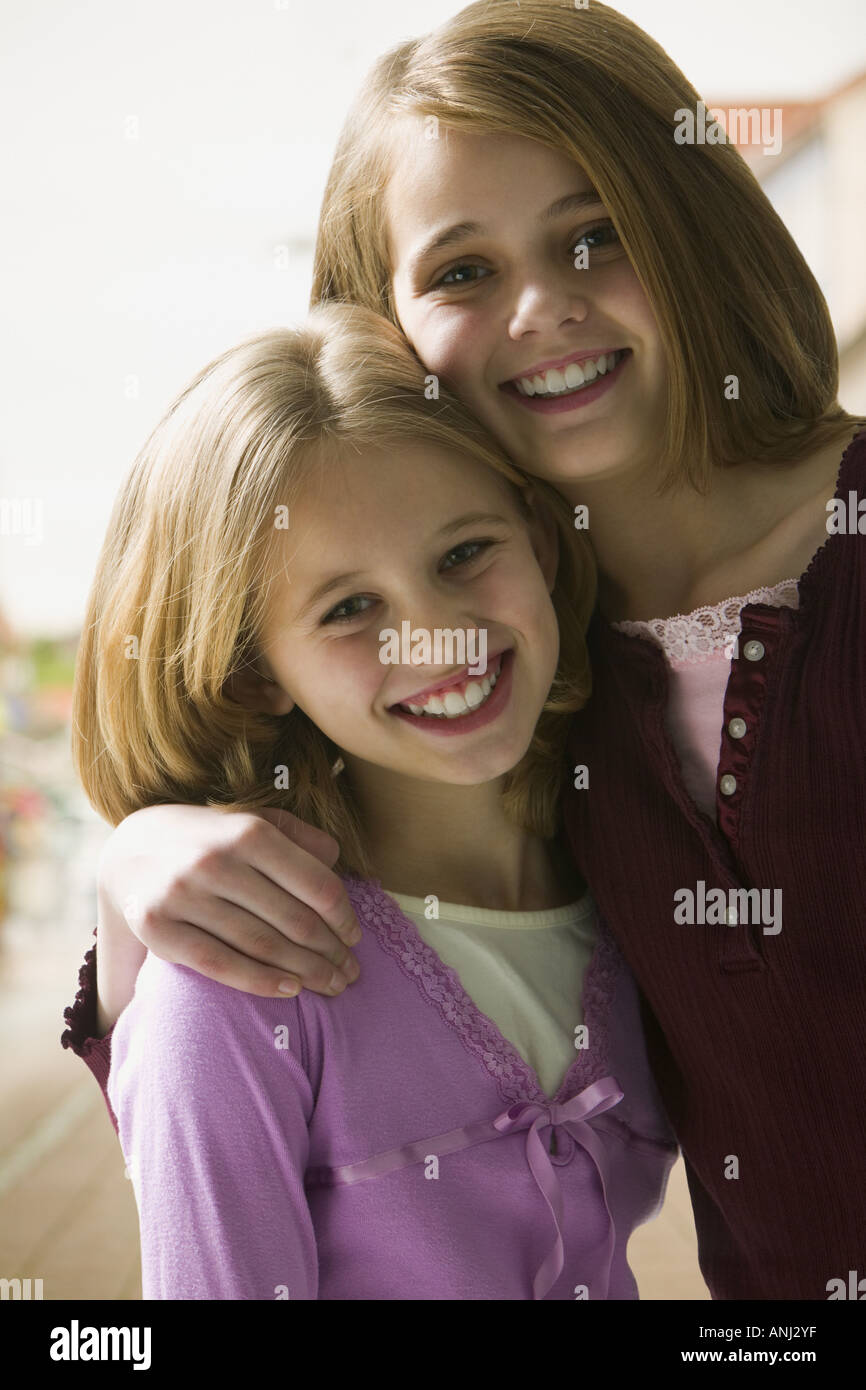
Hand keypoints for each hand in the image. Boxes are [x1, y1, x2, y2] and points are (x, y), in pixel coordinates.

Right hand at [95, 803, 360, 1031]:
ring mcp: (183, 896)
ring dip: (306, 972)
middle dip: (330, 952)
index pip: (315, 883)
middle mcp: (215, 861)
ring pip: (261, 945)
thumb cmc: (206, 838)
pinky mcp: (158, 929)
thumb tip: (336, 858)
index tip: (355, 937)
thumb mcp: (249, 821)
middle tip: (351, 973)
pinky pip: (219, 963)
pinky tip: (290, 990)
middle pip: (293, 920)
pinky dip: (260, 981)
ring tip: (332, 985)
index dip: (343, 917)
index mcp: (248, 832)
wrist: (128, 850)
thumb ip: (296, 835)